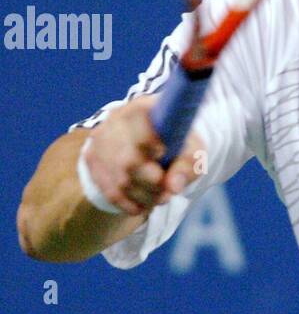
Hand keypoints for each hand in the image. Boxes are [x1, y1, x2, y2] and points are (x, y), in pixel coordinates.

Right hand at [85, 96, 206, 215]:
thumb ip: (187, 165)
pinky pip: (110, 191)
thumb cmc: (177, 143)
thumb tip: (173, 188)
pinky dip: (130, 203)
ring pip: (119, 181)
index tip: (161, 152)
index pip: (139, 121)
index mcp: (144, 108)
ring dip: (144, 197)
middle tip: (167, 193)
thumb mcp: (192, 148)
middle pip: (128, 161)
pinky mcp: (92, 158)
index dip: (148, 140)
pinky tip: (143, 204)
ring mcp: (101, 140)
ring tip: (159, 198)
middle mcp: (116, 120)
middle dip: (152, 184)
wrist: (151, 140)